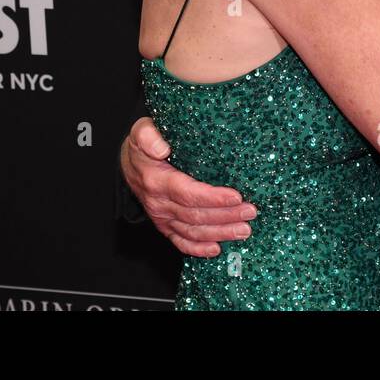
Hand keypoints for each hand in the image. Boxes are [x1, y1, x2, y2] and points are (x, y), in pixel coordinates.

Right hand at [119, 116, 257, 256]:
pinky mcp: (165, 226)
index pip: (188, 193)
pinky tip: (216, 249)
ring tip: (244, 230)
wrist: (129, 164)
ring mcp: (162, 217)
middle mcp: (159, 203)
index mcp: (157, 181)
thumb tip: (161, 147)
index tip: (236, 197)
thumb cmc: (142, 145)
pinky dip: (198, 249)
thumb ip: (147, 136)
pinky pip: (180, 241)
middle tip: (250, 212)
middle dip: (225, 216)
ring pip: (192, 231)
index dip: (213, 198)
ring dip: (220, 233)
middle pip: (195, 215)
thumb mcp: (140, 131)